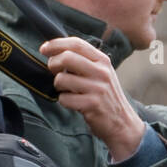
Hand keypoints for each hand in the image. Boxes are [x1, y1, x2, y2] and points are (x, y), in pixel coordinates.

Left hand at [41, 37, 146, 161]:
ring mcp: (98, 88)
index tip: (44, 49)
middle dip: (53, 64)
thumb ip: (83, 61)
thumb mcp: (99, 73)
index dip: (56, 44)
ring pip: (61, 79)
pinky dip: (63, 101)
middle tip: (54, 72)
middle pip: (67, 58)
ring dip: (58, 86)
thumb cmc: (104, 96)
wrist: (122, 122)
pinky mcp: (92, 104)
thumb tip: (54, 51)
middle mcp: (101, 72)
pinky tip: (73, 103)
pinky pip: (64, 98)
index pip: (77, 44)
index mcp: (102, 61)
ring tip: (67, 90)